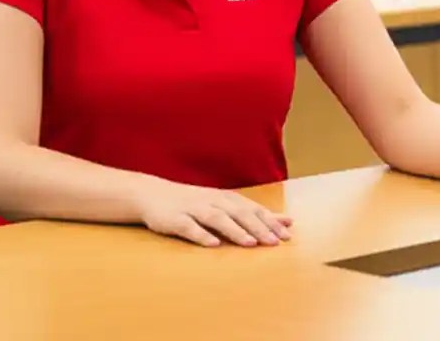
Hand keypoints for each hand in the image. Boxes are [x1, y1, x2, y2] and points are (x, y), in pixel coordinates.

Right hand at [135, 179, 292, 247]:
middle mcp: (213, 202)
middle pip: (239, 213)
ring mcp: (193, 209)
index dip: (270, 221)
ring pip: (217, 219)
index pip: (253, 209)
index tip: (287, 234)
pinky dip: (201, 235)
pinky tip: (213, 245)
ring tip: (250, 243)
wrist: (152, 194)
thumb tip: (287, 221)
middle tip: (275, 242)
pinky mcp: (174, 220)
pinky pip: (189, 228)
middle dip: (258, 227)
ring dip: (235, 231)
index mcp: (227, 199)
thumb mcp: (226, 204)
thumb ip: (255, 214)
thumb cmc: (195, 203)